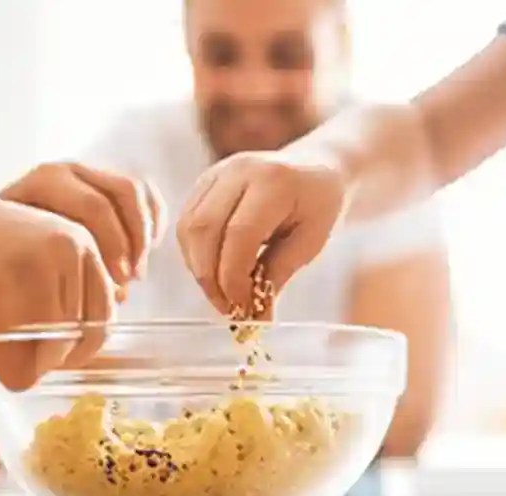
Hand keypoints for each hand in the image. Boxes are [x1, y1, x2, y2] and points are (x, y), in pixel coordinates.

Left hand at [0, 162, 163, 292]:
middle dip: (133, 239)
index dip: (113, 244)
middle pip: (123, 193)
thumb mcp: (17, 261)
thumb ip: (56, 274)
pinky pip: (144, 194)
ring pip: (136, 191)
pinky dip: (152, 222)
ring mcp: (89, 173)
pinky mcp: (107, 184)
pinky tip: (145, 252)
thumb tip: (110, 294)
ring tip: (137, 271)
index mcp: (45, 181)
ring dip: (145, 233)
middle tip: (130, 278)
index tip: (118, 280)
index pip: (95, 205)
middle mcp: (69, 171)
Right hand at [0, 189, 115, 389]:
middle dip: (45, 355)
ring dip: (20, 360)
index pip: (103, 318)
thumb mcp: (33, 257)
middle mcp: (66, 253)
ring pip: (50, 353)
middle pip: (77, 340)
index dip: (76, 345)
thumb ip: (64, 295)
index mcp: (79, 241)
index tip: (47, 349)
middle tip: (8, 343)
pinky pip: (16, 362)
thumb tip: (81, 349)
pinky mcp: (1, 300)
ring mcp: (35, 274)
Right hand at [176, 151, 346, 315]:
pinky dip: (195, 255)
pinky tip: (215, 272)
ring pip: (188, 228)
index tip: (243, 307)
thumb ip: (278, 274)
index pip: (239, 234)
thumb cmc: (319, 206)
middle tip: (227, 308)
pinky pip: (186, 223)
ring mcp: (217, 173)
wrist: (315, 168)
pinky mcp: (204, 183)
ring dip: (199, 268)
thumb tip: (255, 316)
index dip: (234, 277)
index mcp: (273, 181)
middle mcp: (239, 170)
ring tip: (221, 294)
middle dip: (210, 277)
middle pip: (204, 229)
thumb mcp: (310, 242)